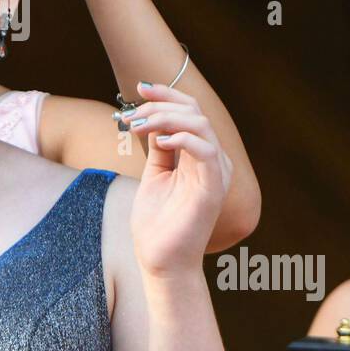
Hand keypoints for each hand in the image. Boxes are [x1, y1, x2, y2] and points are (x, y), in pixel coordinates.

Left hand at [122, 82, 232, 279]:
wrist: (161, 261)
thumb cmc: (158, 223)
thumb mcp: (155, 175)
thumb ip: (160, 148)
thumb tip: (153, 119)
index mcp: (200, 156)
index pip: (190, 112)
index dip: (166, 95)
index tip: (140, 89)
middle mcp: (212, 160)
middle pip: (195, 111)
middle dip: (162, 103)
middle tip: (134, 111)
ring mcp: (216, 172)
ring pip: (200, 124)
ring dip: (166, 117)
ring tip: (140, 126)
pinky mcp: (214, 187)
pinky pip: (206, 150)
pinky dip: (182, 138)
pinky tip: (158, 141)